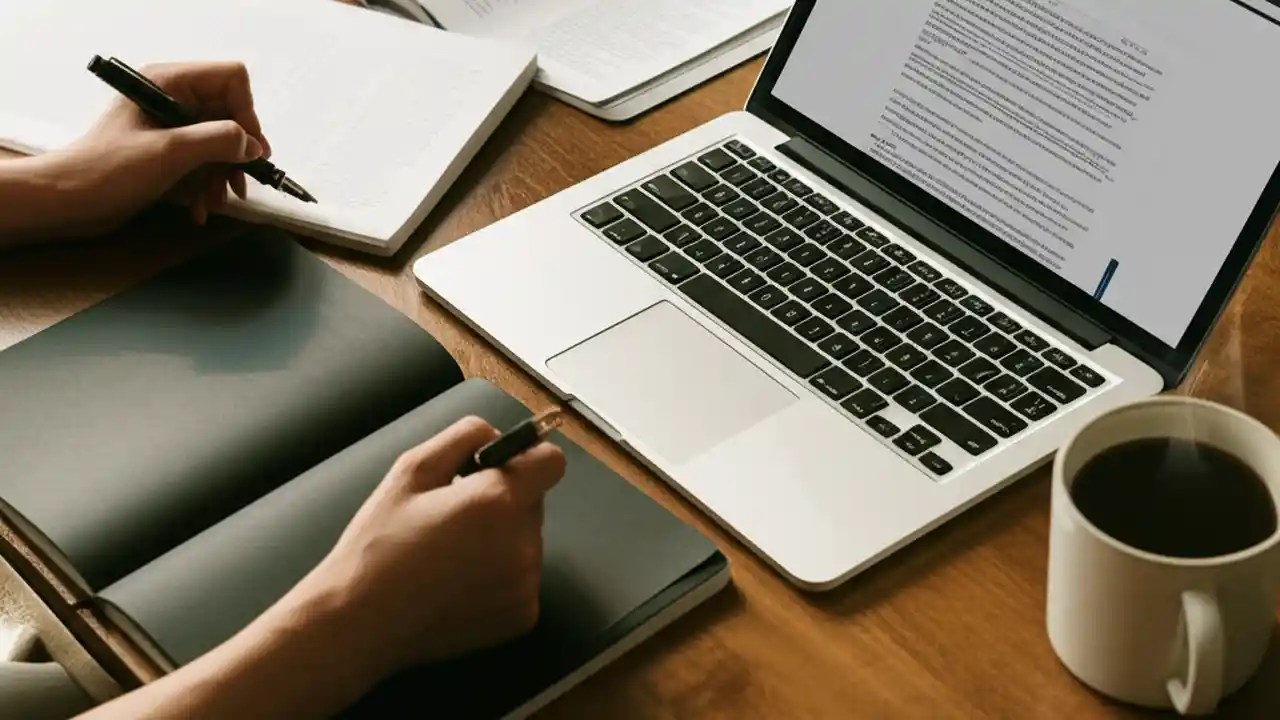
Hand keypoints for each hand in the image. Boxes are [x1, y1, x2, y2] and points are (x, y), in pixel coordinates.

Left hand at [48, 61, 271, 233]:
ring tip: (216, 203)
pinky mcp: (166, 151)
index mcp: (168, 82)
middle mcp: (172, 97)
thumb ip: (218, 141)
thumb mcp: (169, 152)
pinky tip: (200, 209)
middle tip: (239, 186)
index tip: (247, 151)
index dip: (246, 114)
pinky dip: (205, 187)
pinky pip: (202, 162)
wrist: (67, 201)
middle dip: (235, 154)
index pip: (230, 80)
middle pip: (229, 115)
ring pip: (219, 144)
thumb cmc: (110, 170)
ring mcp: (170, 125)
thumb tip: (254, 146)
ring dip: (221, 177)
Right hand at [296, 416, 565, 677]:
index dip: (526, 459)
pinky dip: (499, 577)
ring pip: (526, 542)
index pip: (551, 462)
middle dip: (503, 502)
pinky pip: (522, 580)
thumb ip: (464, 437)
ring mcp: (526, 584)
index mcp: (497, 500)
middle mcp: (522, 543)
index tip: (497, 470)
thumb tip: (497, 436)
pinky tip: (458, 584)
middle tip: (453, 518)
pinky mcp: (523, 615)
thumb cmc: (379, 544)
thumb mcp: (411, 470)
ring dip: (500, 540)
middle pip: (534, 503)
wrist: (360, 623)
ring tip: (450, 555)